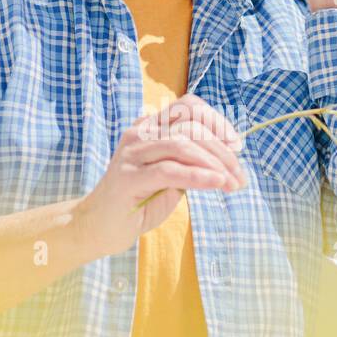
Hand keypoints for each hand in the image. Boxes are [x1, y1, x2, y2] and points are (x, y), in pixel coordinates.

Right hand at [76, 93, 246, 256]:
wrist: (97, 229)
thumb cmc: (137, 204)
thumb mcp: (170, 177)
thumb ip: (189, 161)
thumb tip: (226, 156)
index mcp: (148, 127)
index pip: (188, 107)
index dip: (217, 121)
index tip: (236, 146)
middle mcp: (139, 133)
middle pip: (190, 125)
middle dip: (223, 150)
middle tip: (239, 177)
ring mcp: (131, 154)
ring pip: (182, 144)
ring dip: (215, 164)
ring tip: (231, 184)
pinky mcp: (128, 178)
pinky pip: (169, 170)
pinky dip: (198, 175)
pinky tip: (216, 184)